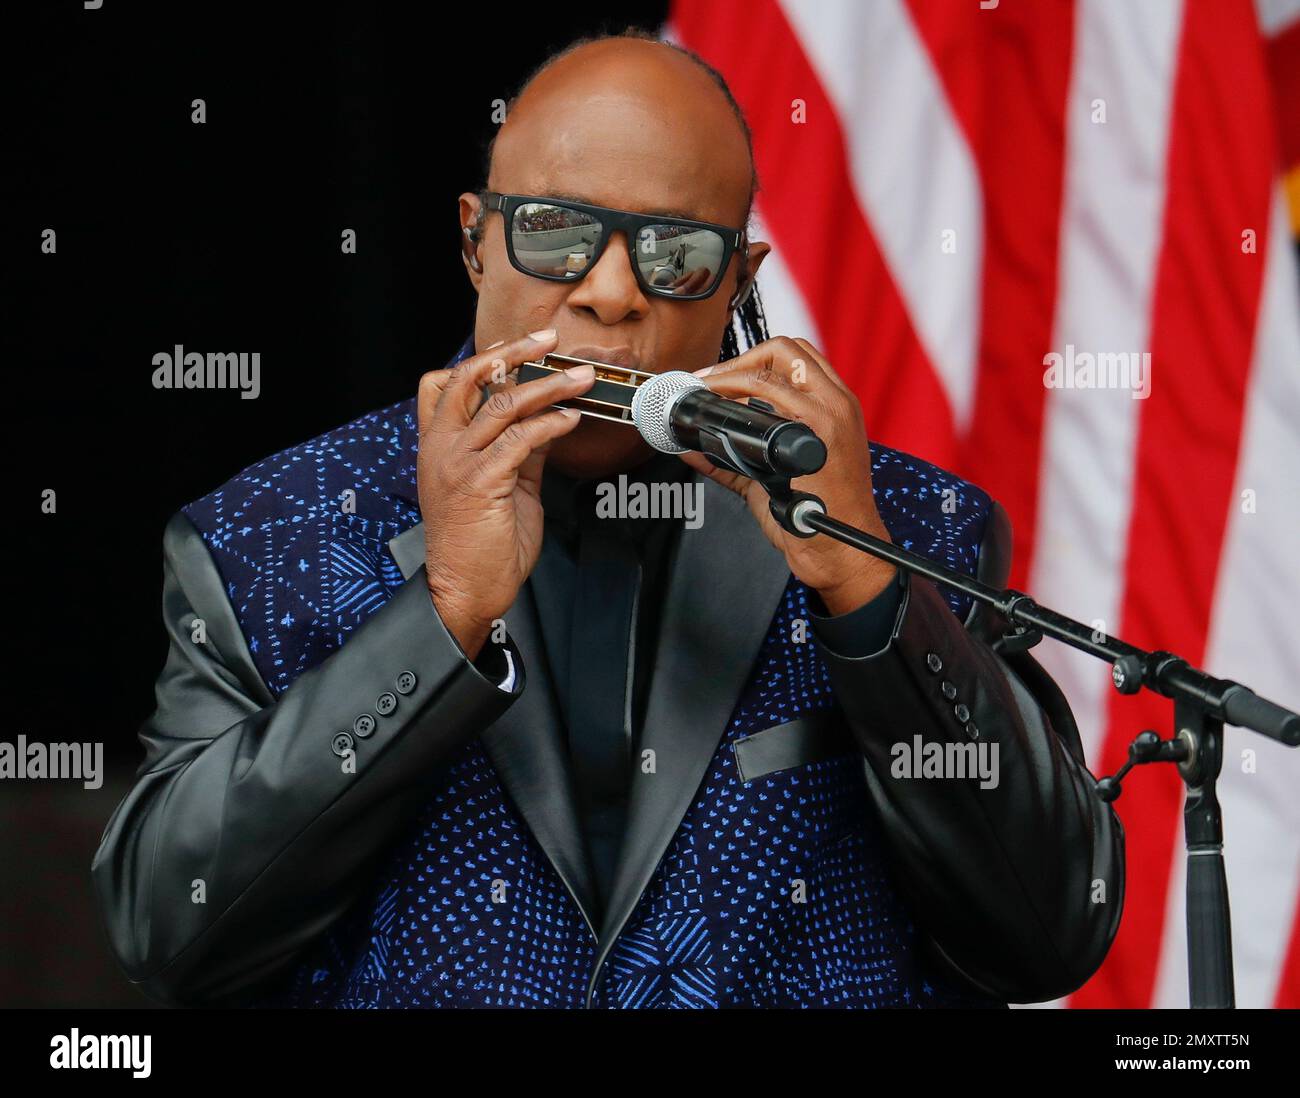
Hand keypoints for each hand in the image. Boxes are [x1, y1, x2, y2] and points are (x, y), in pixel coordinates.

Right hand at [416, 330, 594, 657]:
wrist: (465, 591)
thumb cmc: (480, 547)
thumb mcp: (503, 488)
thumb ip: (520, 453)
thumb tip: (547, 422)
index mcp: (437, 446)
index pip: (445, 384)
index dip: (482, 358)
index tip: (517, 346)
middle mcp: (441, 448)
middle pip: (469, 378)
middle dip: (512, 352)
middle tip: (548, 340)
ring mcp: (457, 463)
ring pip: (503, 405)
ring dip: (549, 387)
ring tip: (581, 379)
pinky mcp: (481, 482)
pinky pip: (522, 440)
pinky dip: (551, 424)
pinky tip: (572, 420)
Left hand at [679, 336, 896, 615]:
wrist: (842, 553)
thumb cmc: (815, 519)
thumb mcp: (771, 480)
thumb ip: (731, 462)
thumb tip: (691, 448)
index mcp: (834, 408)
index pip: (796, 356)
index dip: (751, 358)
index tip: (717, 377)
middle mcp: (838, 404)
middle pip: (788, 349)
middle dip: (739, 359)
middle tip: (707, 382)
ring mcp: (833, 417)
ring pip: (780, 365)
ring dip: (733, 373)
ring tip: (705, 392)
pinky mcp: (821, 436)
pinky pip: (774, 398)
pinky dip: (739, 397)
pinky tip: (720, 415)